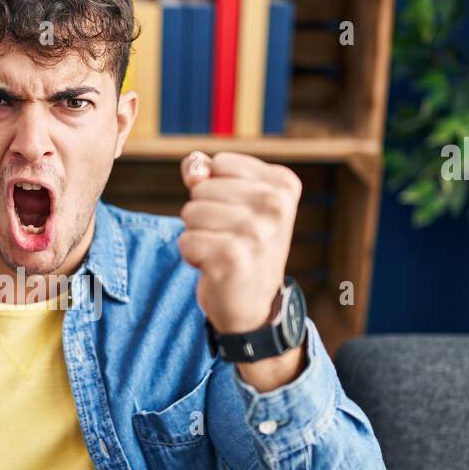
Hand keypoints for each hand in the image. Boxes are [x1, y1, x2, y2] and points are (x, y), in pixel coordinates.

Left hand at [176, 151, 301, 334]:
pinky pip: (185, 240)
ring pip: (190, 213)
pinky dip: (191, 256)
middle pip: (202, 188)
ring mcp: (256, 232)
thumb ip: (208, 172)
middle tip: (229, 238)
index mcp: (283, 184)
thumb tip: (194, 168)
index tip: (238, 215)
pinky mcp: (232, 256)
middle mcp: (275, 205)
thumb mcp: (234, 201)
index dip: (215, 191)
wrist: (253, 305)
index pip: (219, 163)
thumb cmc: (241, 245)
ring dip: (197, 235)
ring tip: (222, 251)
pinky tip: (214, 267)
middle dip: (204, 214)